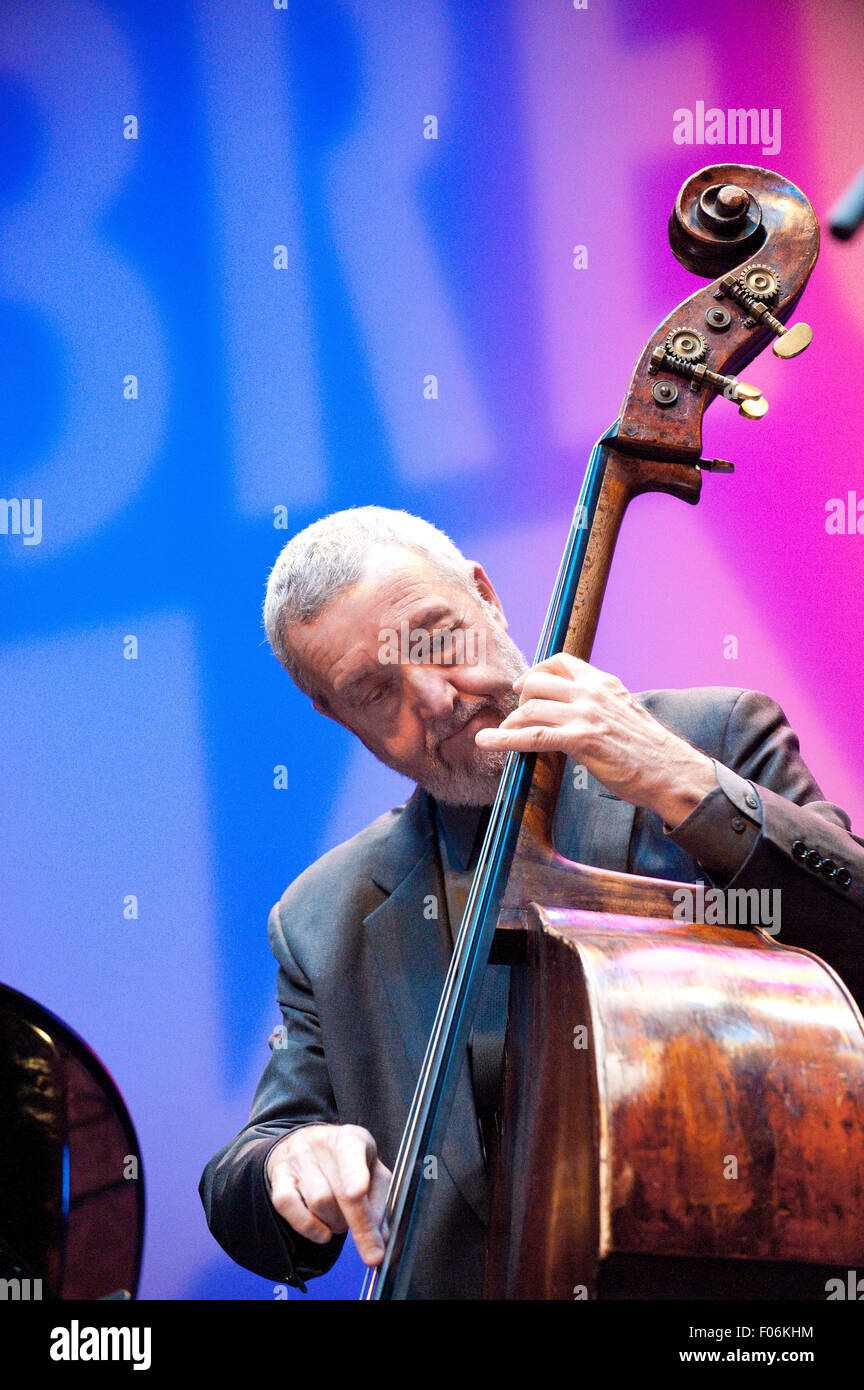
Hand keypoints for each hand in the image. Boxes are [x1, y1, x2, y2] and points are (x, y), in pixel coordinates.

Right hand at [266, 1123, 391, 1265]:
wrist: (307, 1144)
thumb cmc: (347, 1164)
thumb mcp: (372, 1172)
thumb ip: (379, 1203)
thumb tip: (382, 1236)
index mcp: (351, 1138)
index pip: (352, 1152)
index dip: (355, 1174)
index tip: (359, 1193)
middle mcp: (321, 1143)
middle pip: (340, 1191)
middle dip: (360, 1227)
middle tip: (373, 1254)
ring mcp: (297, 1159)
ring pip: (319, 1203)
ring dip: (335, 1224)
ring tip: (341, 1220)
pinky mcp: (278, 1177)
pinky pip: (289, 1208)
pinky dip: (309, 1228)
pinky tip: (322, 1230)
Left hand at [474, 653, 715, 827]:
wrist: (670, 771)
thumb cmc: (648, 749)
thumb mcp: (623, 712)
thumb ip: (597, 704)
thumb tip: (570, 709)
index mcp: (603, 682)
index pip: (560, 662)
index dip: (535, 672)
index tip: (523, 687)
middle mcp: (592, 692)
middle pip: (537, 683)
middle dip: (520, 702)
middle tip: (514, 720)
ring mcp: (586, 715)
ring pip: (530, 708)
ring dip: (511, 724)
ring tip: (504, 737)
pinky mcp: (580, 740)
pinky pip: (531, 735)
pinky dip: (503, 739)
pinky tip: (486, 743)